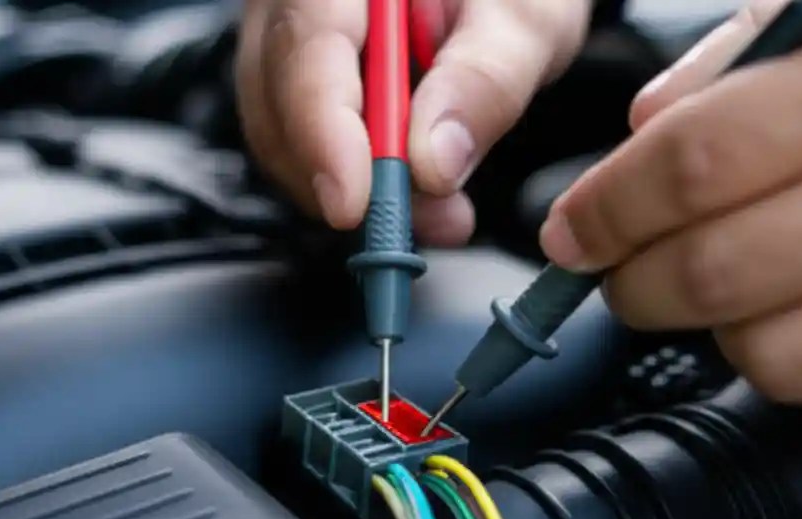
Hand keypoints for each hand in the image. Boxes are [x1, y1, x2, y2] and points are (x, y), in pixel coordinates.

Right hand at [236, 0, 590, 245]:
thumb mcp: (525, 17)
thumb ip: (485, 80)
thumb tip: (433, 164)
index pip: (305, 44)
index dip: (322, 132)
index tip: (354, 201)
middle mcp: (294, 0)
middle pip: (276, 99)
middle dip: (346, 177)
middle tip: (429, 215)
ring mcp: (289, 41)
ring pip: (283, 134)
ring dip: (358, 189)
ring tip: (442, 207)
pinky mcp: (302, 83)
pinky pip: (303, 143)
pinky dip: (360, 182)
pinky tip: (419, 190)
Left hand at [540, 0, 801, 402]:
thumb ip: (749, 55)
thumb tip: (643, 131)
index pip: (690, 165)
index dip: (605, 205)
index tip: (571, 225)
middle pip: (708, 273)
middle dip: (626, 281)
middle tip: (610, 266)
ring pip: (762, 351)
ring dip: (703, 326)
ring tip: (707, 282)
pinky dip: (785, 354)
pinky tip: (797, 305)